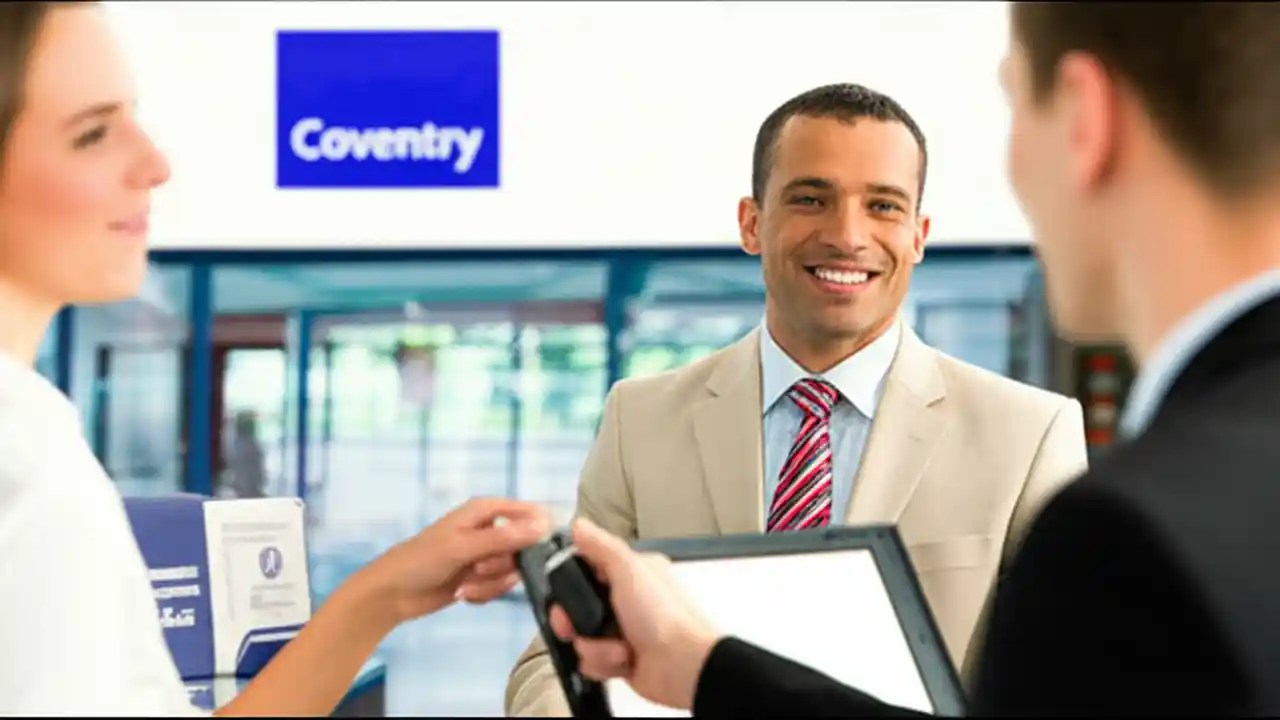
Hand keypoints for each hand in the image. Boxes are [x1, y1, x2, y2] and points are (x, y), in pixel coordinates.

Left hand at [359, 497, 550, 623]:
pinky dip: (483, 593)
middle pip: (522, 548)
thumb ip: (504, 538)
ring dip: (490, 583)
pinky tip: (463, 593)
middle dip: (502, 565)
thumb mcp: (463, 546)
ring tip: (465, 584)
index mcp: (485, 511)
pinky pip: (500, 587)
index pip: (528, 513)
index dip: (536, 531)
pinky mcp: (481, 579)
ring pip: (511, 572)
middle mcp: (489, 530)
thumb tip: (543, 526)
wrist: (392, 594)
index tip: (534, 552)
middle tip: (478, 569)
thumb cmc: (422, 560)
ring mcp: (485, 556)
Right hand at [548, 517, 722, 710]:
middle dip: (573, 621)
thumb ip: (601, 547)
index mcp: (632, 574)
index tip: (562, 590)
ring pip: (582, 637)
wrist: (683, 666)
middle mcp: (627, 601)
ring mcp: (623, 632)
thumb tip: (578, 524)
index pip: (588, 569)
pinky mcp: (620, 660)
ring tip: (619, 649)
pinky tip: (623, 662)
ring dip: (595, 646)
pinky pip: (592, 661)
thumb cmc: (661, 614)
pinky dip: (604, 663)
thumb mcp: (629, 570)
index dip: (570, 581)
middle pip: (577, 607)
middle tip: (574, 627)